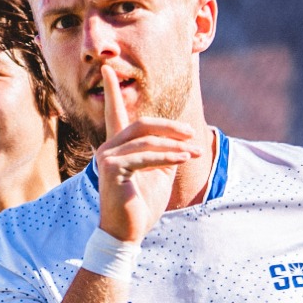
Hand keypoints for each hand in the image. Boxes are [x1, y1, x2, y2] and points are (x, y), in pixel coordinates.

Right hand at [92, 58, 197, 242]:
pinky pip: (146, 156)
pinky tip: (185, 159)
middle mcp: (108, 148)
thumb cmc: (140, 206)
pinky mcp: (112, 169)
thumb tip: (183, 142)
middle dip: (170, 127)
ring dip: (175, 145)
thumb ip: (165, 154)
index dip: (111, 90)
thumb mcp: (158, 176)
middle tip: (191, 134)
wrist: (126, 234)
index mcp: (116, 147)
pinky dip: (168, 156)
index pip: (114, 113)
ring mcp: (107, 158)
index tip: (108, 68)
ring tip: (194, 153)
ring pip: (146, 139)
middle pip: (142, 124)